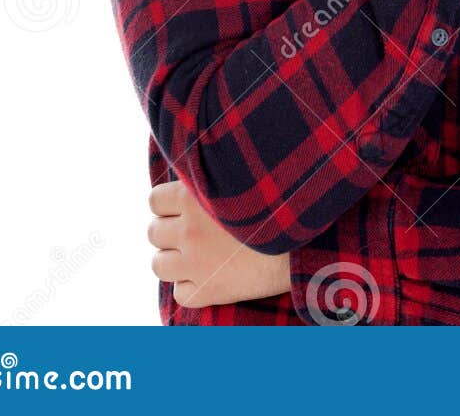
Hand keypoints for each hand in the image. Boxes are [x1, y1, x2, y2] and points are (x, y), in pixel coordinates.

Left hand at [148, 178, 290, 308]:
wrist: (307, 239)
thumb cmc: (279, 200)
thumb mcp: (242, 176)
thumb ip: (214, 175)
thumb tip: (197, 167)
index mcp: (193, 196)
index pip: (154, 200)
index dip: (168, 203)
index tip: (184, 206)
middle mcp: (188, 230)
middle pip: (153, 232)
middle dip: (169, 231)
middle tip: (192, 230)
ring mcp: (195, 264)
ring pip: (158, 265)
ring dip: (173, 260)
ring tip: (195, 255)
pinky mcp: (207, 291)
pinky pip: (180, 293)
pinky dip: (190, 287)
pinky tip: (208, 276)